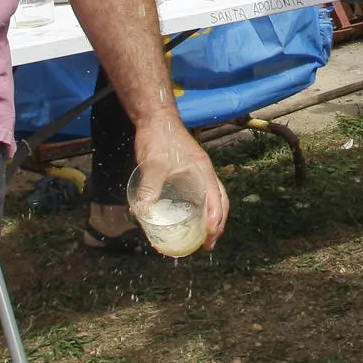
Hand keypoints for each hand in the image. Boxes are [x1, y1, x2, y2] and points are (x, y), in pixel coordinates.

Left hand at [131, 116, 228, 251]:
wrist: (156, 119)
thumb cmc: (159, 139)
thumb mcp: (153, 165)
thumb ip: (149, 187)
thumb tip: (142, 213)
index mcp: (203, 170)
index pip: (216, 199)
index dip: (216, 220)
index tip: (211, 237)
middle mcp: (205, 172)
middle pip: (220, 201)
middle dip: (218, 224)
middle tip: (209, 243)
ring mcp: (199, 171)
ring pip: (213, 197)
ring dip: (212, 217)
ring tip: (204, 236)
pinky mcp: (190, 171)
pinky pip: (202, 193)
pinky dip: (202, 208)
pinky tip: (190, 216)